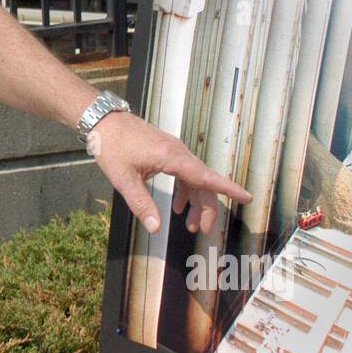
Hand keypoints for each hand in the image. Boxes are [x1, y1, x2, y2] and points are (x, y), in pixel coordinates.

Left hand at [88, 112, 251, 236]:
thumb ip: (142, 204)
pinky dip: (186, 191)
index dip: (228, 188)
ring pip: (195, 179)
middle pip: (203, 182)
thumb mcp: (124, 179)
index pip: (206, 176)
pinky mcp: (168, 152)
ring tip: (191, 225)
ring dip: (196, 202)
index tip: (247, 197)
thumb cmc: (112, 146)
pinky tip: (179, 207)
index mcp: (172, 157)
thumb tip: (156, 228)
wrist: (104, 121)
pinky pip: (185, 173)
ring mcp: (174, 151)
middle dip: (207, 208)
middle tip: (203, 231)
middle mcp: (178, 152)